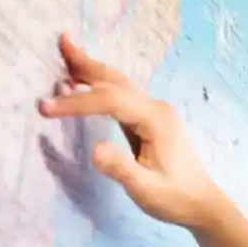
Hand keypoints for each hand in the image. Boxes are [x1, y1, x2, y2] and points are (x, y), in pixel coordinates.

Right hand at [38, 34, 229, 229]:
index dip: (77, 103)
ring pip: (119, 85)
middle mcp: (156, 109)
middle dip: (86, 64)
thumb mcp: (146, 189)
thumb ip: (121, 169)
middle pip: (116, 81)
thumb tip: (95, 150)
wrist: (202, 205)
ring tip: (66, 52)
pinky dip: (100, 86)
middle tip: (60, 42)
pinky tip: (83, 83)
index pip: (110, 100)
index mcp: (156, 120)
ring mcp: (155, 113)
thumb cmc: (175, 199)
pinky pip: (121, 97)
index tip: (45, 109)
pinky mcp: (150, 121)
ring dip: (92, 70)